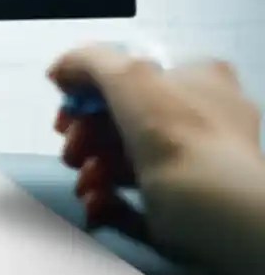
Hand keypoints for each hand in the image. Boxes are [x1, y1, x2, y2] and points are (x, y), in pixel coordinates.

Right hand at [48, 45, 262, 245]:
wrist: (213, 212)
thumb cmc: (176, 134)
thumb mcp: (126, 75)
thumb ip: (87, 62)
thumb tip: (61, 72)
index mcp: (201, 82)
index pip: (139, 77)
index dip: (94, 91)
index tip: (68, 110)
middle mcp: (203, 123)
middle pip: (124, 123)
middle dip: (86, 138)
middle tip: (73, 150)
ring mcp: (194, 170)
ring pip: (124, 165)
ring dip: (92, 172)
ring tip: (88, 183)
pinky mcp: (181, 212)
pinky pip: (131, 202)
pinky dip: (107, 201)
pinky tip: (97, 203)